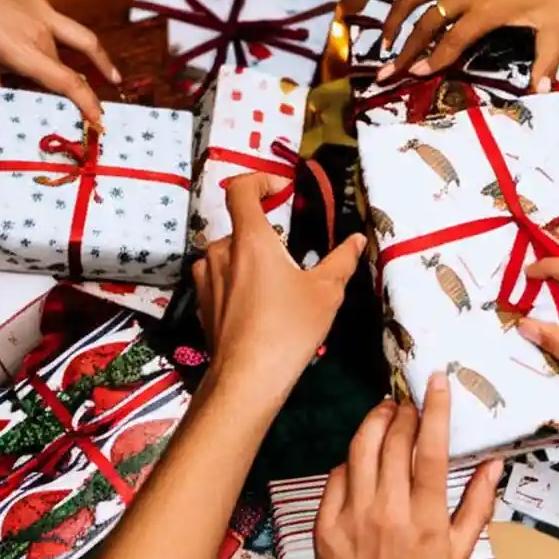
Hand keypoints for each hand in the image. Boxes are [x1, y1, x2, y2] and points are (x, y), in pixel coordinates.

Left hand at [192, 173, 365, 391]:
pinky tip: (256, 307)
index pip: (241, 189)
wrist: (247, 378)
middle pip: (241, 227)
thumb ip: (341, 260)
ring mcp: (206, 279)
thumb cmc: (288, 329)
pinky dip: (235, 283)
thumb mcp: (326, 292)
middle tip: (290, 259)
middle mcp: (221, 252)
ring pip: (228, 255)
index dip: (259, 181)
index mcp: (250, 239)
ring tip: (274, 286)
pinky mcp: (201, 303)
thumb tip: (357, 240)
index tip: (280, 191)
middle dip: (265, 236)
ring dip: (248, 260)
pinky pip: (218, 280)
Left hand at [315, 380, 502, 558]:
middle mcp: (388, 512)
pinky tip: (362, 455)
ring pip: (361, 449)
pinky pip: (337, 474)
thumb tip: (493, 465)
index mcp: (425, 518)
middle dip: (403, 411)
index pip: (430, 450)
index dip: (434, 410)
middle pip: (394, 442)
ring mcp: (353, 516)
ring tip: (384, 411)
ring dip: (374, 421)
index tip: (436, 383)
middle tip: (409, 400)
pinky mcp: (327, 522)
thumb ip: (478, 505)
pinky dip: (351, 457)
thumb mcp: (459, 554)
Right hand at [359, 0, 558, 89]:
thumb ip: (548, 60)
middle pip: (425, 24)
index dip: (432, 61)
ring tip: (386, 38)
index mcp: (485, 10)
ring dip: (394, 15)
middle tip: (389, 70)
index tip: (415, 75)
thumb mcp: (558, 24)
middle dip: (405, 50)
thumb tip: (542, 92)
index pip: (451, 42)